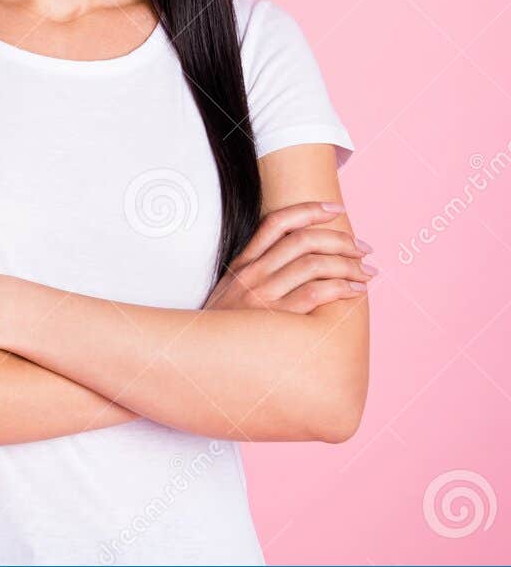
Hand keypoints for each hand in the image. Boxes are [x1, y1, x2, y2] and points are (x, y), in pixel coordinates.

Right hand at [205, 202, 374, 313]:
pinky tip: (355, 291)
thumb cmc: (224, 329)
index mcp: (243, 264)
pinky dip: (342, 287)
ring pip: (314, 264)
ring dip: (348, 264)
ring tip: (366, 272)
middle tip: (363, 250)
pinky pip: (315, 292)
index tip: (336, 209)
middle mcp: (252, 274)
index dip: (309, 209)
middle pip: (303, 240)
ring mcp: (262, 295)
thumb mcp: (230, 294)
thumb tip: (296, 263)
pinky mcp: (274, 318)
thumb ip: (255, 276)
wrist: (200, 357)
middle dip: (341, 240)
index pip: (276, 222)